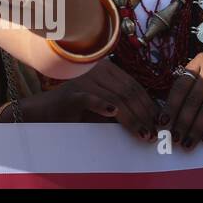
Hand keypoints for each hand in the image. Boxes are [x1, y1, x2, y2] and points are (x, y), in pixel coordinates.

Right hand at [19, 60, 158, 139]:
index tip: (159, 121)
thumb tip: (150, 119)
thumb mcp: (102, 104)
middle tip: (154, 132)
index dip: (149, 103)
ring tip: (143, 133)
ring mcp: (82, 81)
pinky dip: (103, 105)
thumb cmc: (74, 111)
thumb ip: (121, 105)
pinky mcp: (71, 94)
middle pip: (128, 92)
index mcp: (104, 69)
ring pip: (116, 98)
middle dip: (144, 114)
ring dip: (132, 118)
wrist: (43, 112)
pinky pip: (91, 99)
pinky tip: (114, 113)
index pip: (133, 85)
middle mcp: (94, 71)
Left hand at [164, 53, 202, 146]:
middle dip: (183, 121)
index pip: (180, 85)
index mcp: (200, 61)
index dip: (171, 106)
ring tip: (189, 142)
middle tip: (176, 138)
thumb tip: (166, 119)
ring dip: (197, 127)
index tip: (162, 123)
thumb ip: (190, 96)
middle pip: (193, 97)